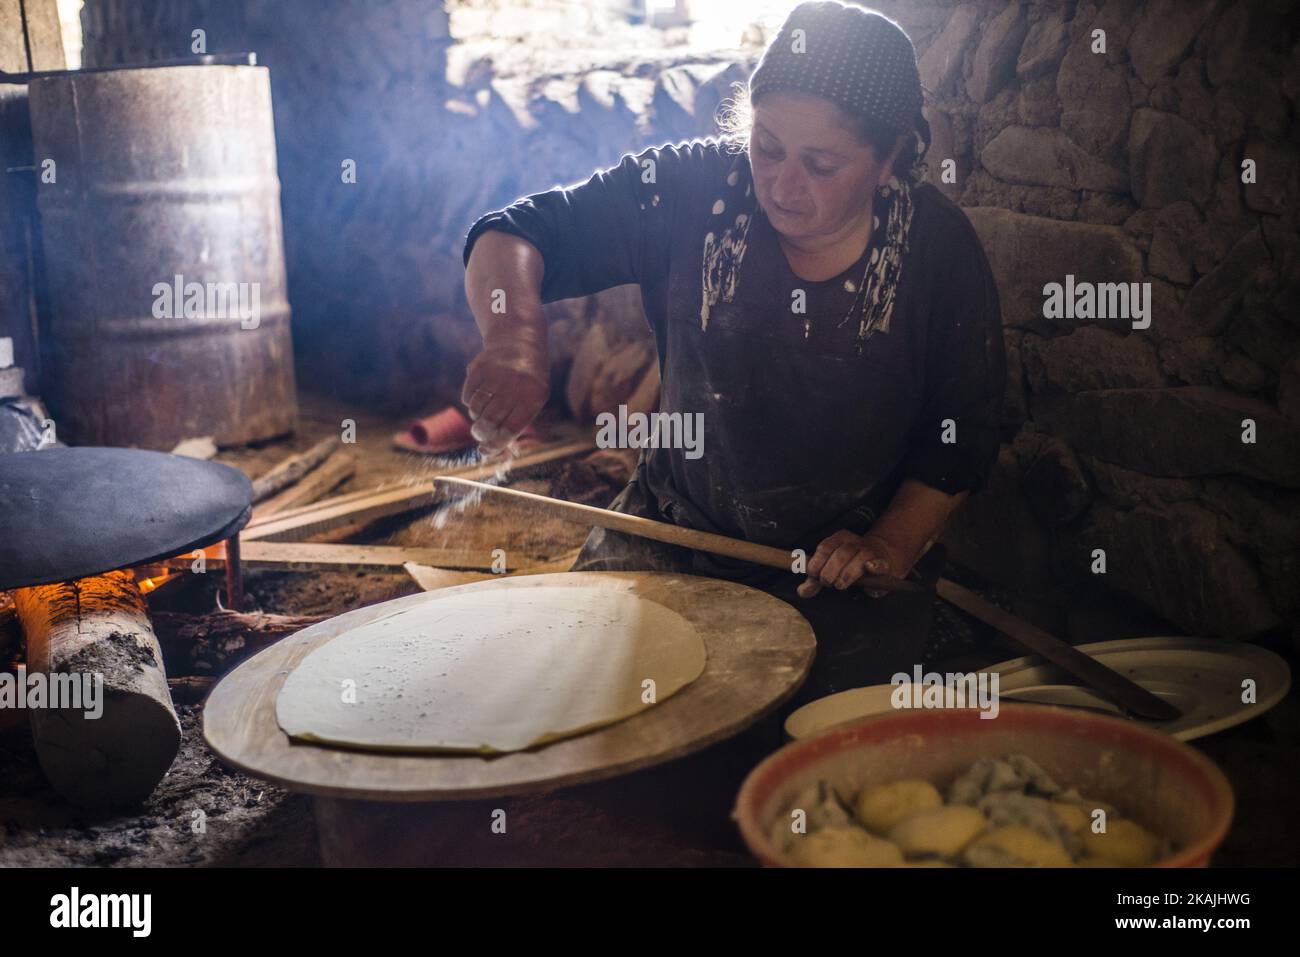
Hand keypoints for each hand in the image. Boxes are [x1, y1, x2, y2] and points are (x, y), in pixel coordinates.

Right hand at [461, 332, 548, 454]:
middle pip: (490, 421)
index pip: (510, 429)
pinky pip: (467, 396)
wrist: (518, 340)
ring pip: (476, 409)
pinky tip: (478, 395)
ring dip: (475, 416)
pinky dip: (469, 401)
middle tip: (478, 433)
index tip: (485, 450)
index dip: (496, 444)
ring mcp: (497, 374)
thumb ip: (514, 426)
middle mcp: (516, 384)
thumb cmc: (526, 381)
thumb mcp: (531, 400)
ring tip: (482, 411)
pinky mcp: (480, 367)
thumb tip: (491, 452)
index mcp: (534, 396)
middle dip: (481, 432)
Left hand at [806, 530, 905, 597]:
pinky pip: (879, 564)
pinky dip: (875, 566)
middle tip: (828, 583)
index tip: (814, 577)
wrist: (881, 557)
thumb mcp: (829, 570)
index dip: (816, 564)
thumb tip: (802, 591)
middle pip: (840, 554)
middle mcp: (854, 542)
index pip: (824, 548)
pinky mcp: (883, 563)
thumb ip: (814, 581)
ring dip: (847, 574)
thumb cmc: (849, 566)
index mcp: (839, 539)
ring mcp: (869, 552)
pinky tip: (870, 569)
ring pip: (858, 559)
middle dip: (830, 572)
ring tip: (840, 584)